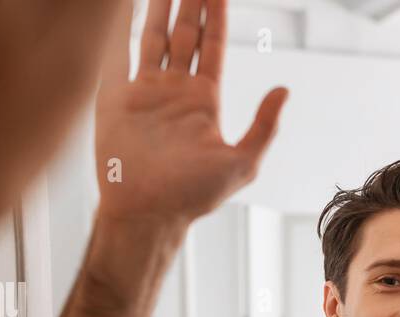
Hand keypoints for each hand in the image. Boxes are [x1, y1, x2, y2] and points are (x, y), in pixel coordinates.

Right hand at [94, 0, 288, 230]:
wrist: (148, 212)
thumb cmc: (194, 195)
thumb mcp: (242, 162)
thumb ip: (264, 126)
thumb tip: (284, 89)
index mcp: (203, 100)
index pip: (211, 44)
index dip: (215, 14)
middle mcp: (174, 90)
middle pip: (183, 32)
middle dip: (188, 0)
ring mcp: (143, 91)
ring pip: (152, 35)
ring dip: (157, 5)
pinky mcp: (115, 98)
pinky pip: (114, 54)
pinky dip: (116, 28)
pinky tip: (119, 5)